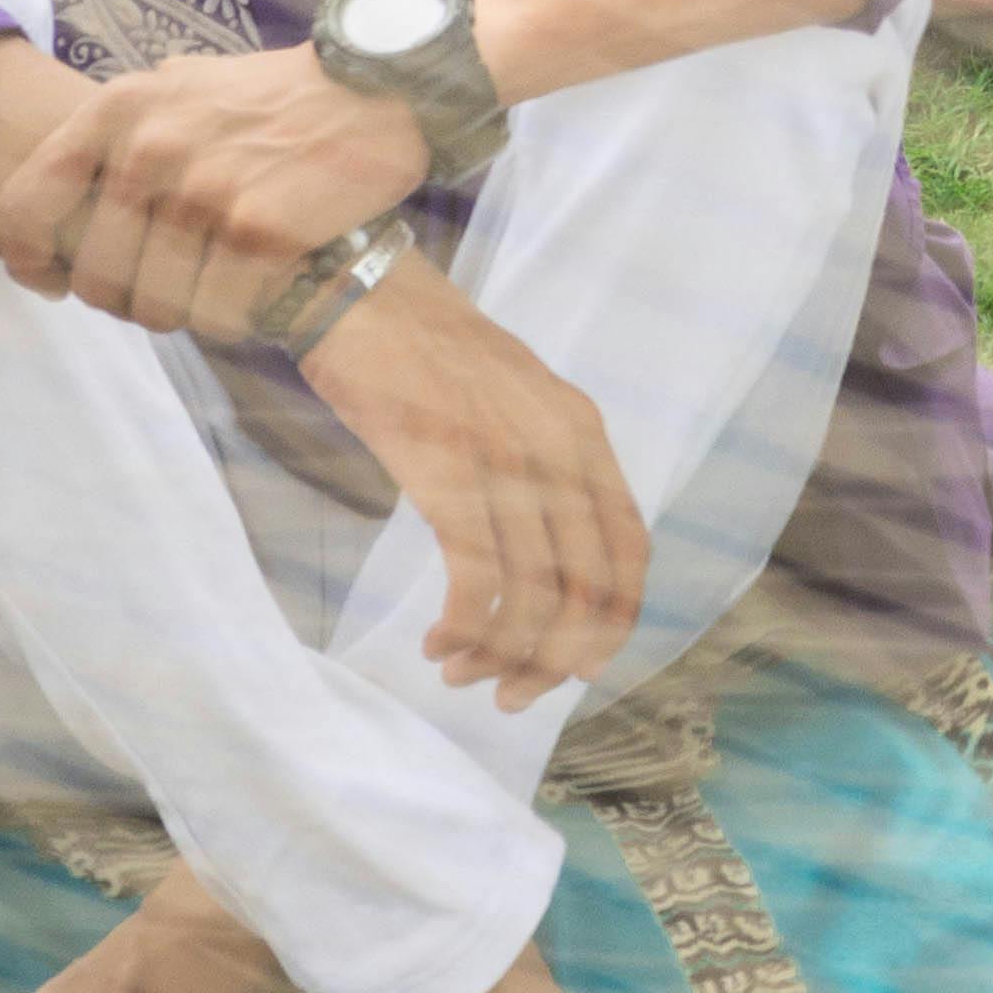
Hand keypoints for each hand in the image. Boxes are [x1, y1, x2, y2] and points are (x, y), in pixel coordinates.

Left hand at [0, 45, 425, 338]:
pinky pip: (214, 316)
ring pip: (153, 306)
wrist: (385, 83)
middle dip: (124, 298)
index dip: (33, 258)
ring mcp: (203, 194)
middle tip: (165, 289)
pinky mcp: (257, 235)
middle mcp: (150, 149)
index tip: (58, 280)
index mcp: (122, 107)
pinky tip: (257, 291)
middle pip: (94, 275)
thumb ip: (127, 130)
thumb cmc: (284, 93)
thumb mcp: (187, 82)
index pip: (28, 204)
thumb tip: (71, 197)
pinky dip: (233, 318)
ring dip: (184, 312)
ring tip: (219, 286)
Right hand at [301, 264, 648, 706]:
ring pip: (533, 597)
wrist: (362, 296)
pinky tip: (437, 643)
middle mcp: (559, 449)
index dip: (612, 622)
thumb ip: (541, 463)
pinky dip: (463, 630)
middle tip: (509, 696)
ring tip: (459, 672)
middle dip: (553, 661)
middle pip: (587, 589)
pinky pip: (477, 581)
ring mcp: (506, 461)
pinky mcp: (447, 475)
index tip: (577, 667)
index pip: (630, 548)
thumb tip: (547, 558)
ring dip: (498, 656)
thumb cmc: (427, 352)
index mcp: (582, 430)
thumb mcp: (513, 401)